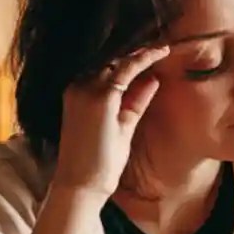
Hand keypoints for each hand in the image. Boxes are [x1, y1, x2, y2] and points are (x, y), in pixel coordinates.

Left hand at [53, 46, 169, 197]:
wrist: (77, 184)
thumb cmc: (105, 164)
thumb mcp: (126, 130)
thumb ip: (137, 101)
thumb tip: (152, 80)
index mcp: (101, 96)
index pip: (127, 66)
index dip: (147, 56)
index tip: (163, 49)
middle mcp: (83, 89)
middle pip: (113, 63)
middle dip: (133, 58)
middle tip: (154, 54)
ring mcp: (73, 93)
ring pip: (101, 69)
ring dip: (120, 66)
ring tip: (141, 64)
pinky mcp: (70, 101)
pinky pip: (91, 79)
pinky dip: (107, 76)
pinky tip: (122, 80)